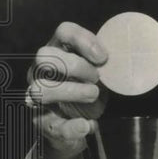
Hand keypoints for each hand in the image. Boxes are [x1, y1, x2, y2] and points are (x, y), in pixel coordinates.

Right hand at [27, 21, 108, 158]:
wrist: (80, 126)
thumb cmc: (88, 89)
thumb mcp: (97, 74)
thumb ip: (103, 66)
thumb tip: (121, 61)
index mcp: (58, 51)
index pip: (62, 32)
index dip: (82, 40)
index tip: (103, 57)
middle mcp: (41, 71)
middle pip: (45, 56)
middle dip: (75, 66)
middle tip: (97, 77)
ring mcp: (36, 96)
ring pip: (41, 88)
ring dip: (71, 91)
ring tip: (93, 95)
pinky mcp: (41, 123)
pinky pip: (52, 124)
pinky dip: (72, 126)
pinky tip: (87, 125)